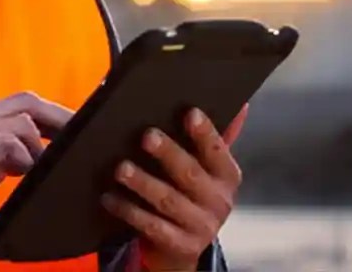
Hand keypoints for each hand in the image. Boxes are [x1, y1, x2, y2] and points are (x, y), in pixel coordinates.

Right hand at [0, 92, 72, 268]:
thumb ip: (6, 157)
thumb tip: (39, 154)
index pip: (23, 102)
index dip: (54, 112)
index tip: (78, 130)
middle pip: (27, 101)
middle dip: (59, 118)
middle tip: (79, 140)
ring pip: (21, 121)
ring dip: (39, 146)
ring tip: (37, 170)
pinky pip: (6, 143)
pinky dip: (22, 158)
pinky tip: (20, 174)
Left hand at [103, 104, 248, 271]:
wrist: (185, 247)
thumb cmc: (191, 193)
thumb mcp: (207, 168)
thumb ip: (214, 139)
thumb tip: (241, 104)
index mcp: (226, 177)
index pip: (218, 151)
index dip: (206, 133)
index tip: (190, 113)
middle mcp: (218, 201)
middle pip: (190, 174)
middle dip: (168, 153)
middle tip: (146, 136)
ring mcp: (200, 226)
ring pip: (168, 201)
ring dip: (143, 183)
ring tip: (121, 168)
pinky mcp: (179, 245)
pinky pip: (151, 226)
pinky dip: (129, 211)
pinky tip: (110, 197)